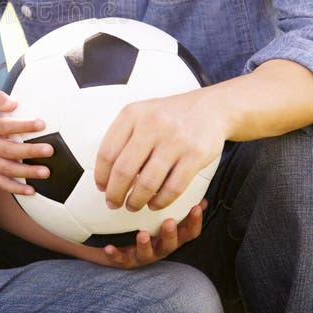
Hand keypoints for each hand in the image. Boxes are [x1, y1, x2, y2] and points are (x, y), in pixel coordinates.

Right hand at [0, 91, 51, 192]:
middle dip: (31, 151)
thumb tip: (14, 103)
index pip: (6, 126)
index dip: (24, 125)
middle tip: (50, 150)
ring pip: (8, 169)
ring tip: (46, 172)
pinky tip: (31, 191)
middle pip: (10, 150)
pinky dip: (16, 189)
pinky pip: (2, 183)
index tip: (41, 124)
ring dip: (28, 172)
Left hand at [94, 89, 225, 211]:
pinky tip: (154, 203)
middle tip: (113, 203)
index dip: (101, 176)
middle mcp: (152, 124)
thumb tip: (107, 175)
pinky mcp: (195, 154)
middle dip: (115, 193)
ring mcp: (175, 140)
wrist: (211, 107)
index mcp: (133, 114)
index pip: (107, 152)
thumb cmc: (170, 116)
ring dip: (136, 201)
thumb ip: (124, 137)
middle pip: (124, 170)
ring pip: (147, 183)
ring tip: (133, 205)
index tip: (102, 188)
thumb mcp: (142, 114)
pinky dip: (160, 201)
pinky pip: (173, 188)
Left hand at [95, 201, 205, 269]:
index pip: (189, 232)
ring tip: (142, 234)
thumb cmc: (148, 226)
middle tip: (169, 222)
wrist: (120, 246)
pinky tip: (110, 248)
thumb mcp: (165, 217)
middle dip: (170, 234)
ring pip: (147, 254)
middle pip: (170, 245)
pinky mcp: (125, 260)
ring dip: (145, 244)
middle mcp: (160, 248)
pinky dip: (116, 254)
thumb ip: (180, 206)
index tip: (197, 207)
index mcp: (172, 237)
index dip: (195, 221)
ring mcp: (143, 256)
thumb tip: (200, 194)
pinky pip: (120, 259)